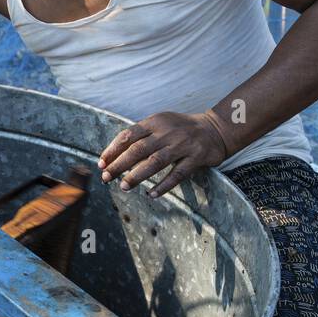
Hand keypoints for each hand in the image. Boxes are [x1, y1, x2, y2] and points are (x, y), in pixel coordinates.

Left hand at [97, 110, 231, 197]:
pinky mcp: (196, 157)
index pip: (128, 135)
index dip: (113, 150)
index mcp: (155, 122)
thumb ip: (140, 136)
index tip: (101, 163)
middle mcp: (168, 132)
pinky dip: (164, 185)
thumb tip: (114, 156)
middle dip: (120, 164)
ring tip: (124, 186)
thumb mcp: (160, 124)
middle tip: (106, 177)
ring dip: (138, 175)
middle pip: (138, 149)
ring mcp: (183, 145)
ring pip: (156, 162)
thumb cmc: (180, 129)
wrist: (216, 129)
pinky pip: (177, 174)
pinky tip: (151, 194)